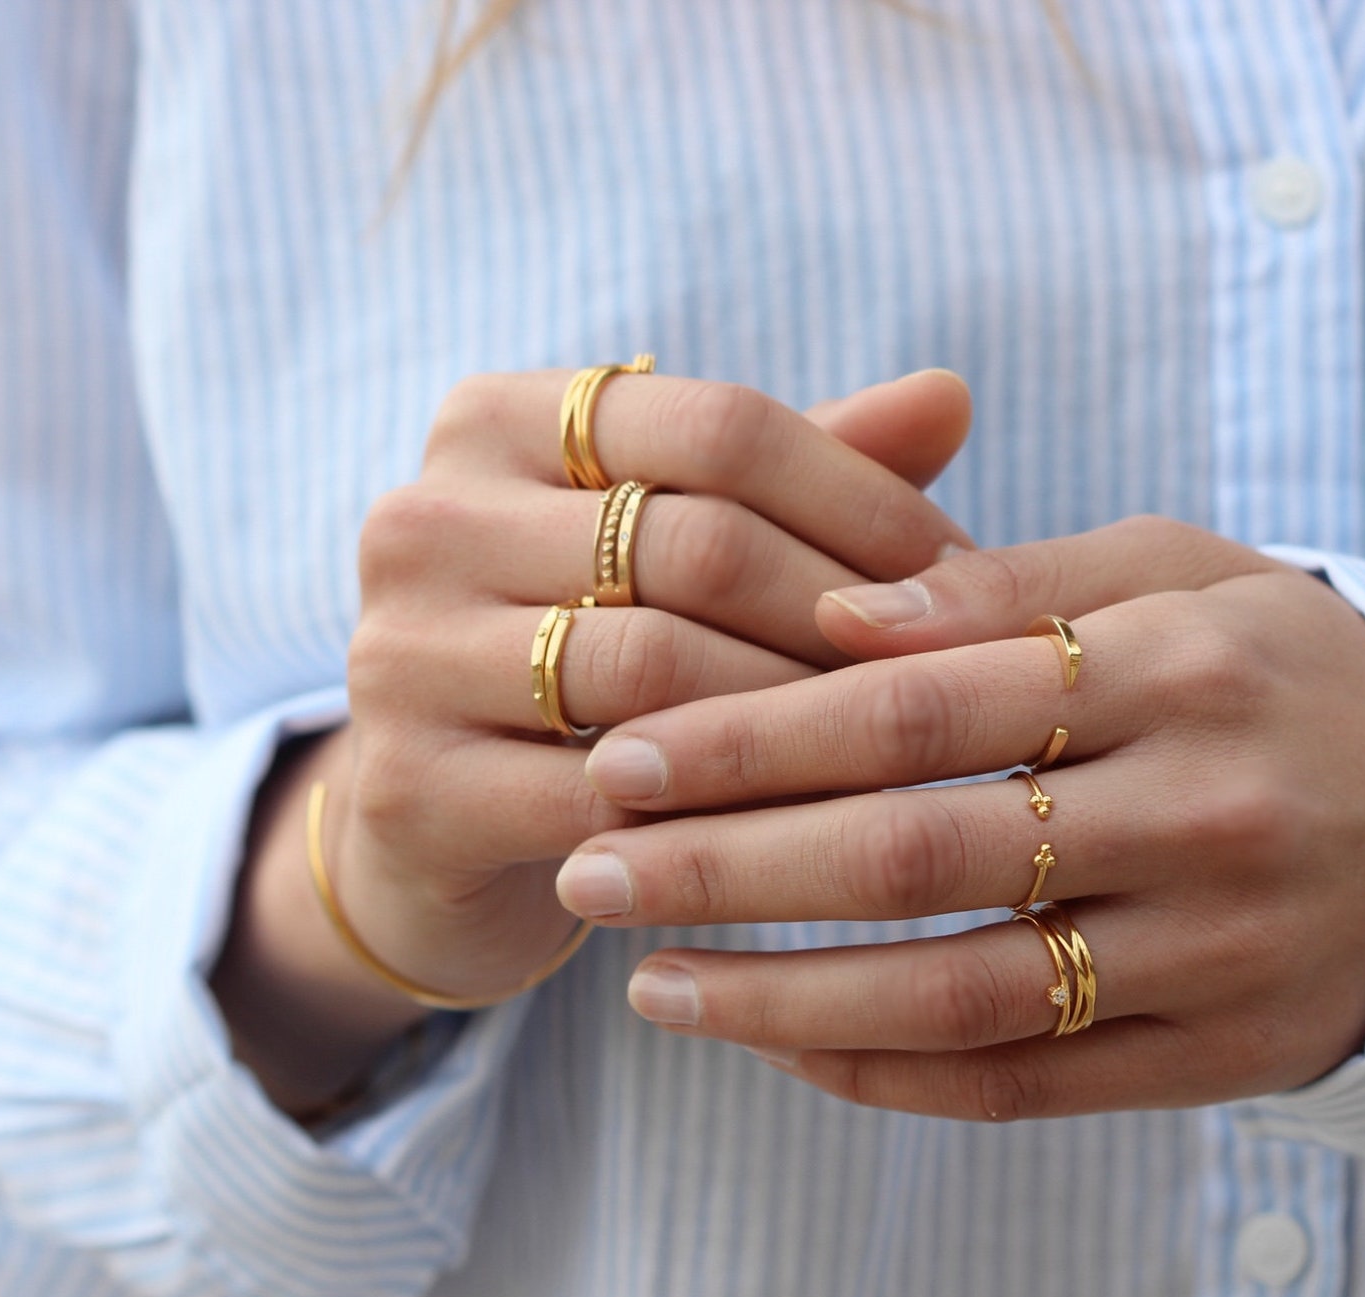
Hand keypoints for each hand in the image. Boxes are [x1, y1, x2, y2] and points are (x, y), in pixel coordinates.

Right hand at [210, 367, 972, 1114]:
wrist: (434, 828)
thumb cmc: (582, 668)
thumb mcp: (669, 556)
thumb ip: (792, 477)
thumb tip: (952, 394)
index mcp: (493, 425)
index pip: (718, 427)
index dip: (864, 502)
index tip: (965, 581)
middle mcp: (426, 519)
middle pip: (695, 544)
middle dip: (846, 618)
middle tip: (956, 680)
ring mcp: (399, 653)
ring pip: (658, 670)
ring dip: (801, 721)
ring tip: (903, 754)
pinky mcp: (409, 787)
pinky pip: (611, 795)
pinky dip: (728, 815)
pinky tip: (813, 834)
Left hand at [556, 518, 1364, 1119]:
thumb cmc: (1265, 668)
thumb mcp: (1170, 578)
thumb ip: (1003, 590)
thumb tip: (833, 618)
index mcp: (1171, 668)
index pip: (916, 712)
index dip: (752, 736)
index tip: (621, 754)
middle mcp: (1196, 815)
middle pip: (913, 857)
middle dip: (727, 868)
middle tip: (589, 868)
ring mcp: (1213, 955)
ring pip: (956, 996)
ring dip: (779, 998)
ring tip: (646, 984)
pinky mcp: (1216, 1058)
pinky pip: (1019, 1090)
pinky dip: (880, 1074)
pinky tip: (770, 1045)